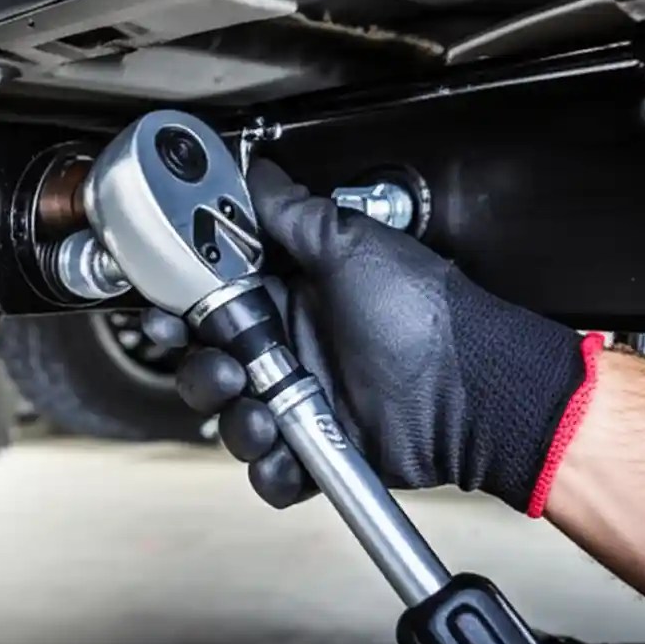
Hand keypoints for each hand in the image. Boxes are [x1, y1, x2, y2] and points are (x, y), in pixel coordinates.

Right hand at [149, 160, 595, 513]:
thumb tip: (256, 173)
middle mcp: (289, 347)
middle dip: (202, 368)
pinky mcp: (317, 449)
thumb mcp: (354, 246)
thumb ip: (293, 213)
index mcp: (290, 296)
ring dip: (235, 419)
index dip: (181, 307)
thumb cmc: (426, 315)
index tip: (166, 310)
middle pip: (209, 362)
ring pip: (233, 416)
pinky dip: (271, 470)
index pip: (213, 301)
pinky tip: (285, 453)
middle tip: (222, 366)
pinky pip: (272, 470)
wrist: (478, 391)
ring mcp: (303, 400)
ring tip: (261, 413)